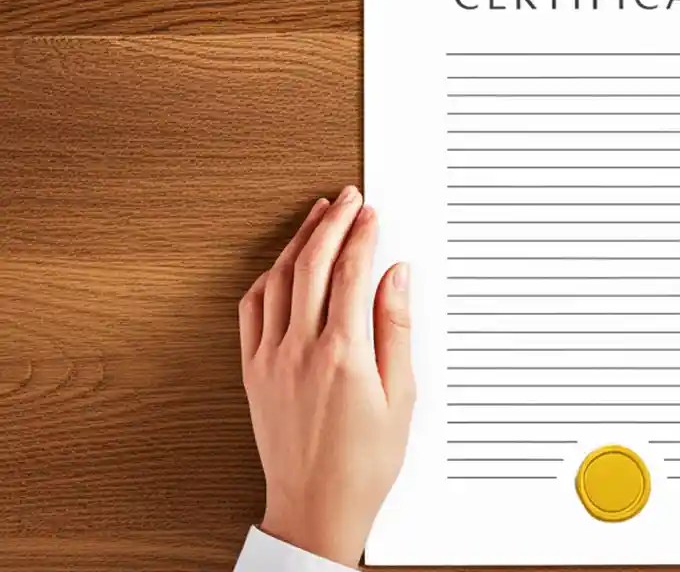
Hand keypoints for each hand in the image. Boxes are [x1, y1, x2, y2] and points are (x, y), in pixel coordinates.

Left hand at [238, 186, 414, 566]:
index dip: (362, 234)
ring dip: (298, 241)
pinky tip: (283, 265)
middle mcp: (301, 350)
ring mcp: (271, 358)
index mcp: (344, 354)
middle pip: (311, 264)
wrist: (317, 505)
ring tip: (316, 217)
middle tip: (347, 200)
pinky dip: (268, 277)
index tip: (371, 213)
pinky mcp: (253, 371)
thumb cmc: (365, 462)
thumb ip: (396, 328)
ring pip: (278, 279)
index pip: (350, 272)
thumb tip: (396, 277)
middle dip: (331, 223)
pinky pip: (252, 309)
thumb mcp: (401, 395)